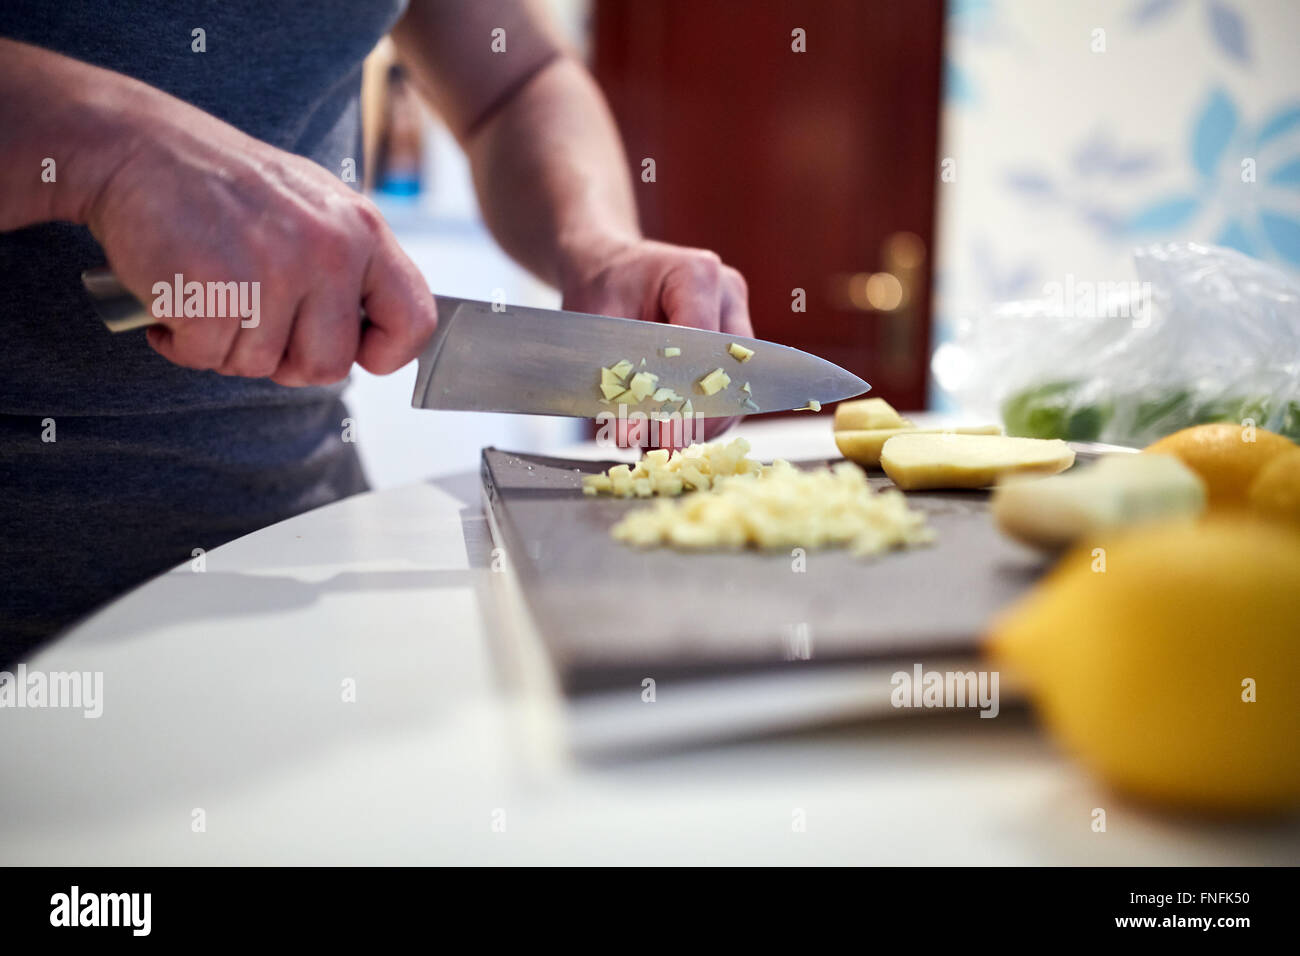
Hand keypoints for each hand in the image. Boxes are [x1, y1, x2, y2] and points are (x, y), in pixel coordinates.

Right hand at [85, 89, 436, 384]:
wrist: (139, 147)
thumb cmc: (227, 185)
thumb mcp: (315, 207)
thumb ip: (350, 267)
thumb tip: (373, 338)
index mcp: (362, 231)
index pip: (414, 319)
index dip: (386, 353)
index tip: (357, 354)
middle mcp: (327, 250)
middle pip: (329, 365)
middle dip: (286, 361)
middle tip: (254, 326)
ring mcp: (272, 269)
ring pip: (260, 365)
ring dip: (226, 346)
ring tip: (210, 296)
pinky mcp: (214, 290)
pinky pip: (207, 357)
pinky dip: (183, 343)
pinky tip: (176, 300)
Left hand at [560, 237, 752, 446]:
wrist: (606, 264)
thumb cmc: (599, 285)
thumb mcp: (596, 327)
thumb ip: (615, 380)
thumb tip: (630, 436)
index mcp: (696, 275)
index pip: (703, 350)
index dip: (687, 400)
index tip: (668, 439)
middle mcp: (726, 292)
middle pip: (732, 372)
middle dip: (701, 418)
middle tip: (666, 451)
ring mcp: (736, 313)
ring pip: (738, 385)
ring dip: (706, 420)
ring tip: (665, 444)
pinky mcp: (734, 336)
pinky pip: (730, 385)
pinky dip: (704, 412)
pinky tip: (674, 428)